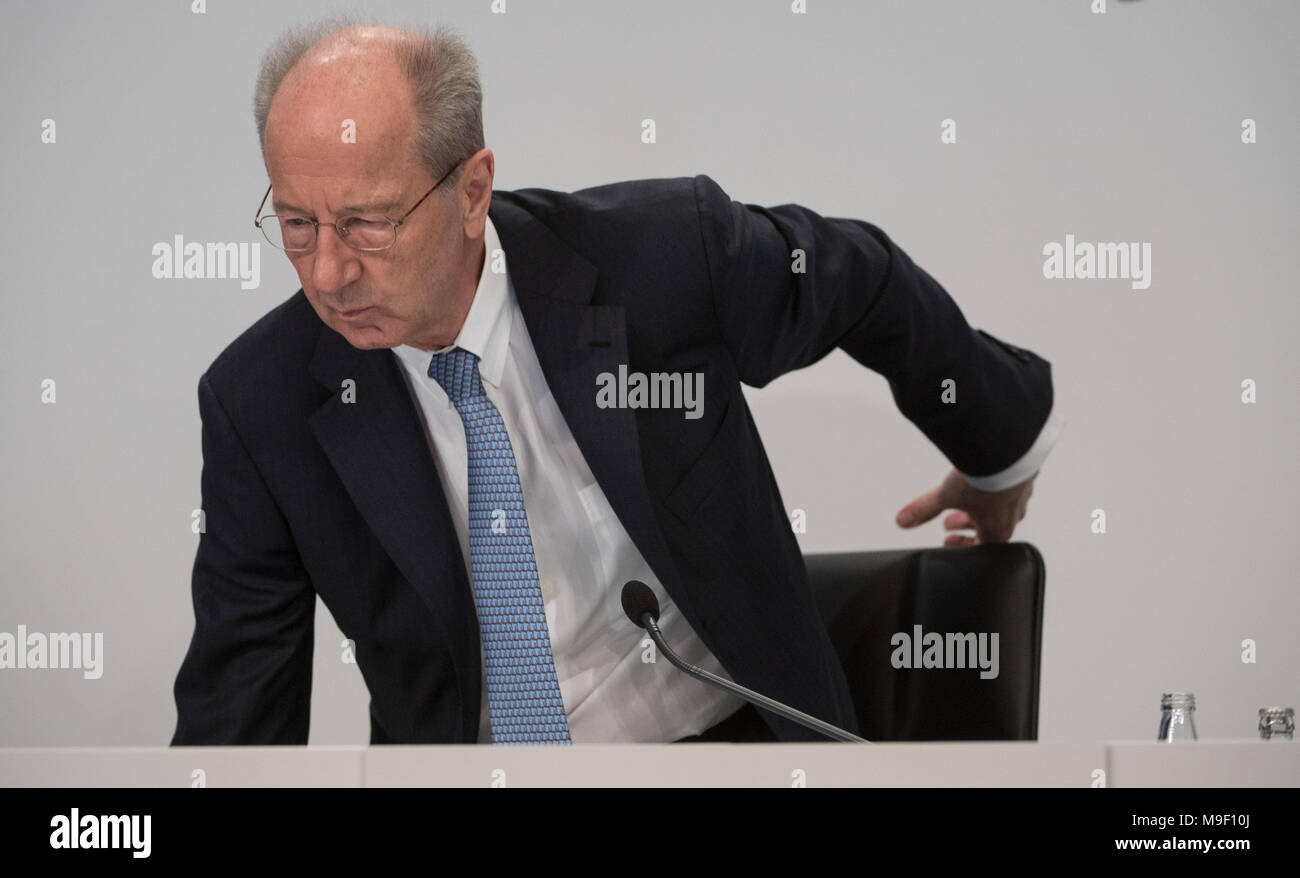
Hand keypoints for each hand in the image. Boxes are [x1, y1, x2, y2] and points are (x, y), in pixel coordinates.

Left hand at [895, 468, 1036, 546]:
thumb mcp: (946, 495)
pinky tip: (982, 474)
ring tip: (963, 496)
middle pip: (990, 527)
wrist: (1009, 449)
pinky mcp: (1026, 473)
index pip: (982, 547)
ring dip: (980, 505)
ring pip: (1001, 505)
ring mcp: (1022, 493)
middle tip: (949, 521)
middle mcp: (1013, 514)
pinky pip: (1009, 485)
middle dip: (967, 524)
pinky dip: (994, 485)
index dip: (963, 546)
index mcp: (997, 529)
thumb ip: (924, 509)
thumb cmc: (986, 478)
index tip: (949, 542)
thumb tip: (904, 521)